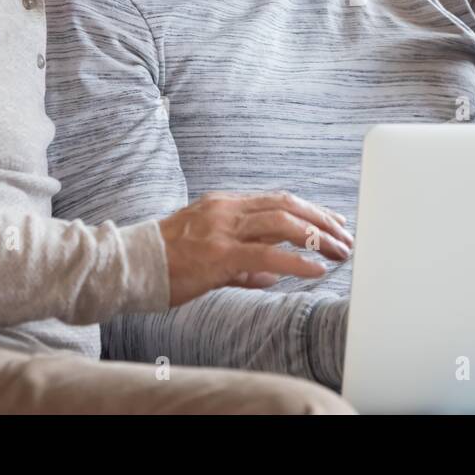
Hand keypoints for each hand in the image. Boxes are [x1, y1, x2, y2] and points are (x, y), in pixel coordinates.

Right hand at [158, 191, 353, 306]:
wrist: (128, 266)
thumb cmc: (165, 263)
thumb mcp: (208, 253)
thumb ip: (243, 262)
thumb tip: (274, 273)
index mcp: (225, 205)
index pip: (278, 201)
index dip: (311, 210)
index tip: (334, 222)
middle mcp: (227, 210)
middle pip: (287, 206)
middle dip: (322, 221)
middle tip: (346, 238)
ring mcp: (222, 229)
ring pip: (282, 223)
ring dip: (317, 237)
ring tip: (339, 252)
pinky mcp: (218, 253)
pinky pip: (267, 253)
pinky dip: (297, 260)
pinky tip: (316, 269)